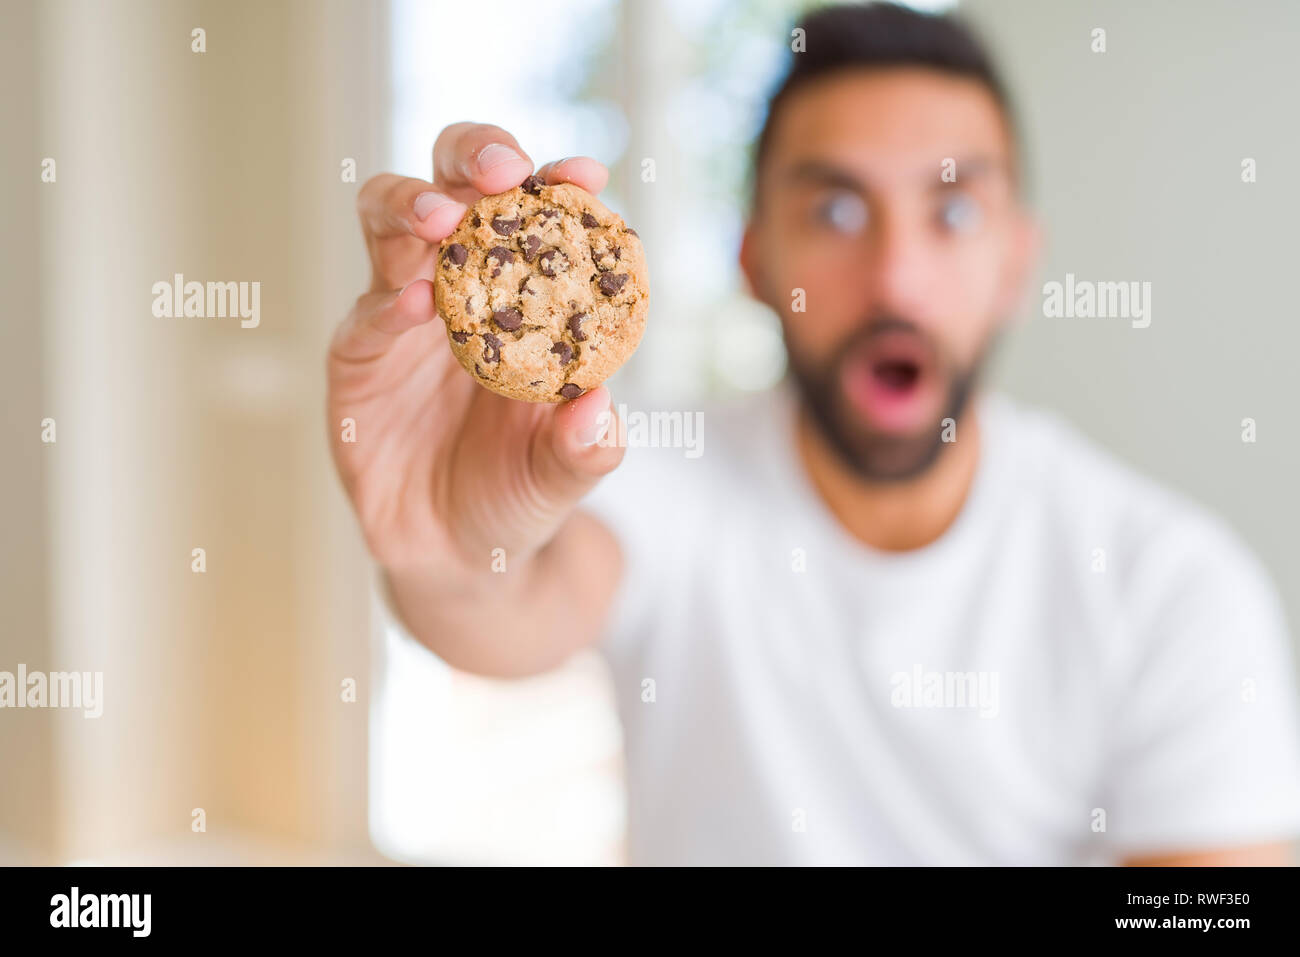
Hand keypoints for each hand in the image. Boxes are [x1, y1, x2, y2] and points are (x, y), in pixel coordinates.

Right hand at [327, 123, 624, 580]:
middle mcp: (458, 285)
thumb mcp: (565, 474)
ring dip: (413, 205)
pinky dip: (388, 302)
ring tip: (443, 221)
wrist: (456, 552)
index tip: (587, 174)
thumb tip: (602, 409)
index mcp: (521, 292)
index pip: (535, 216)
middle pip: (451, 185)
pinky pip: (366, 316)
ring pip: (388, 222)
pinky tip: (416, 304)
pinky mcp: (357, 357)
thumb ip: (589, 446)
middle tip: (501, 171)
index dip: (557, 184)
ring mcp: (400, 315)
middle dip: (472, 156)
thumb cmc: (520, 491)